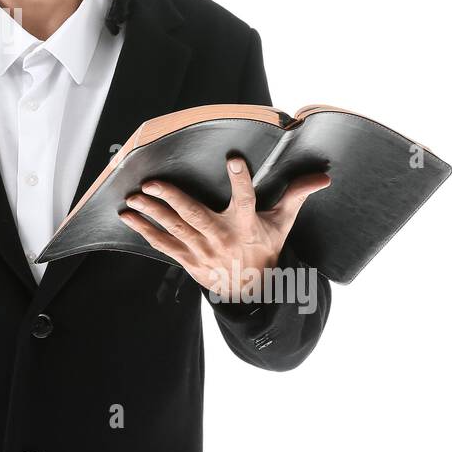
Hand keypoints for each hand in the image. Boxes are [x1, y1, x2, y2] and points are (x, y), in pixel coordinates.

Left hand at [118, 156, 329, 300]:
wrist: (253, 293)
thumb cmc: (266, 250)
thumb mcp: (282, 224)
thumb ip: (296, 196)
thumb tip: (323, 177)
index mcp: (247, 225)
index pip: (246, 199)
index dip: (240, 179)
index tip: (233, 159)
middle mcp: (223, 238)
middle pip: (196, 216)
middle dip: (173, 199)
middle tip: (153, 183)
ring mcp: (203, 252)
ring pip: (174, 230)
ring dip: (152, 213)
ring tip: (133, 197)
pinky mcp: (189, 261)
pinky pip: (163, 244)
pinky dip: (145, 231)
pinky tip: (128, 216)